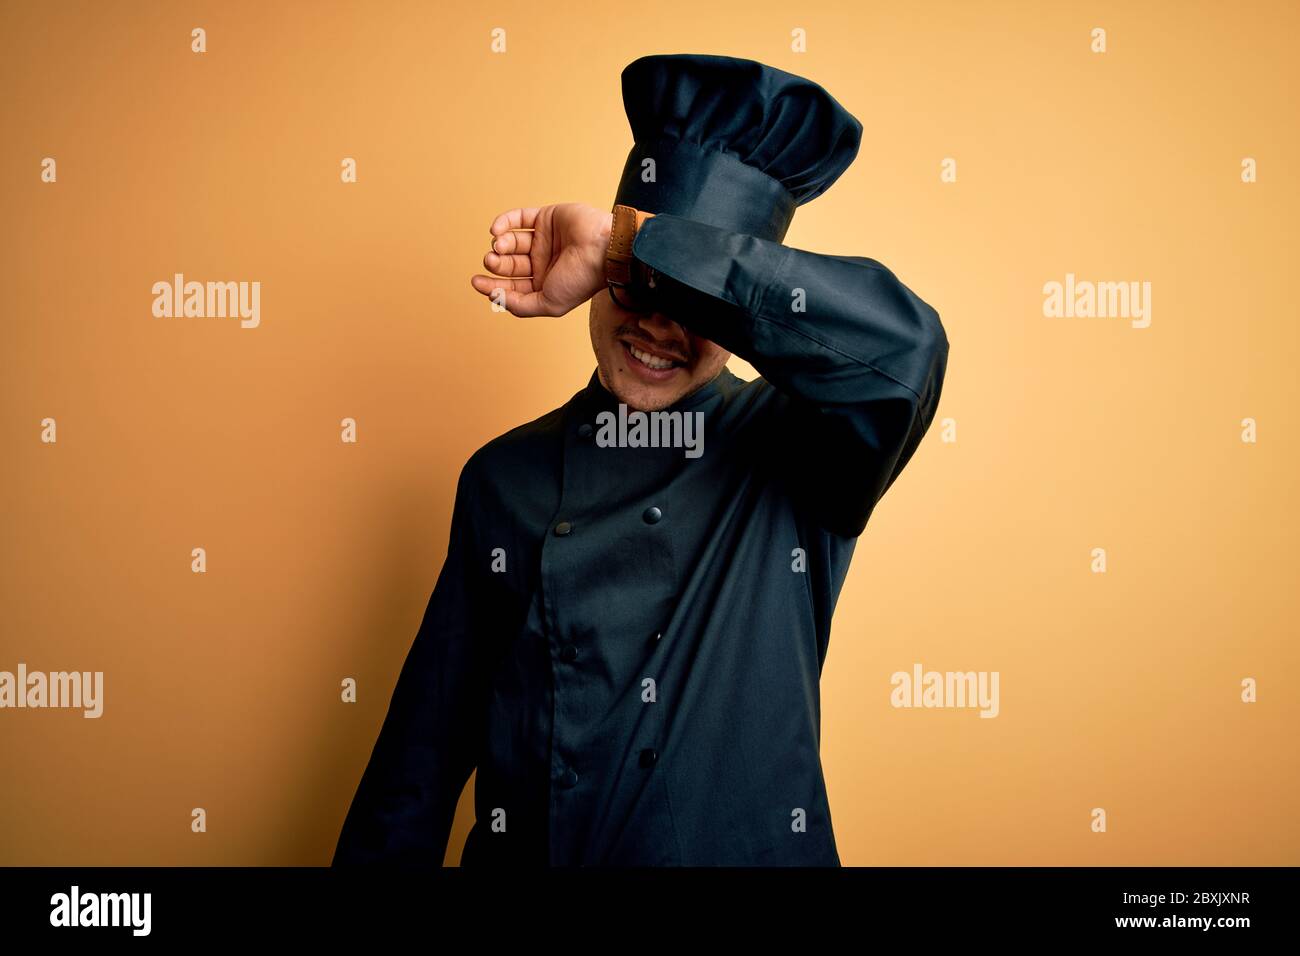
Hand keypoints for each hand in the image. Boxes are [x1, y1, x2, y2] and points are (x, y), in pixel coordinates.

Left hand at [470, 203, 612, 316]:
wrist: (603, 248)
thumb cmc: (581, 279)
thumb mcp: (549, 303)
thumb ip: (521, 306)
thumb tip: (494, 297)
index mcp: (544, 285)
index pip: (511, 286)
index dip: (492, 285)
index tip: (477, 281)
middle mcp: (543, 263)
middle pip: (509, 265)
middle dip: (496, 264)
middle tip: (491, 260)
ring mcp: (543, 240)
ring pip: (511, 242)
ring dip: (500, 244)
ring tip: (500, 247)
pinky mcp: (545, 218)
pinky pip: (518, 219)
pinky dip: (504, 222)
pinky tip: (496, 230)